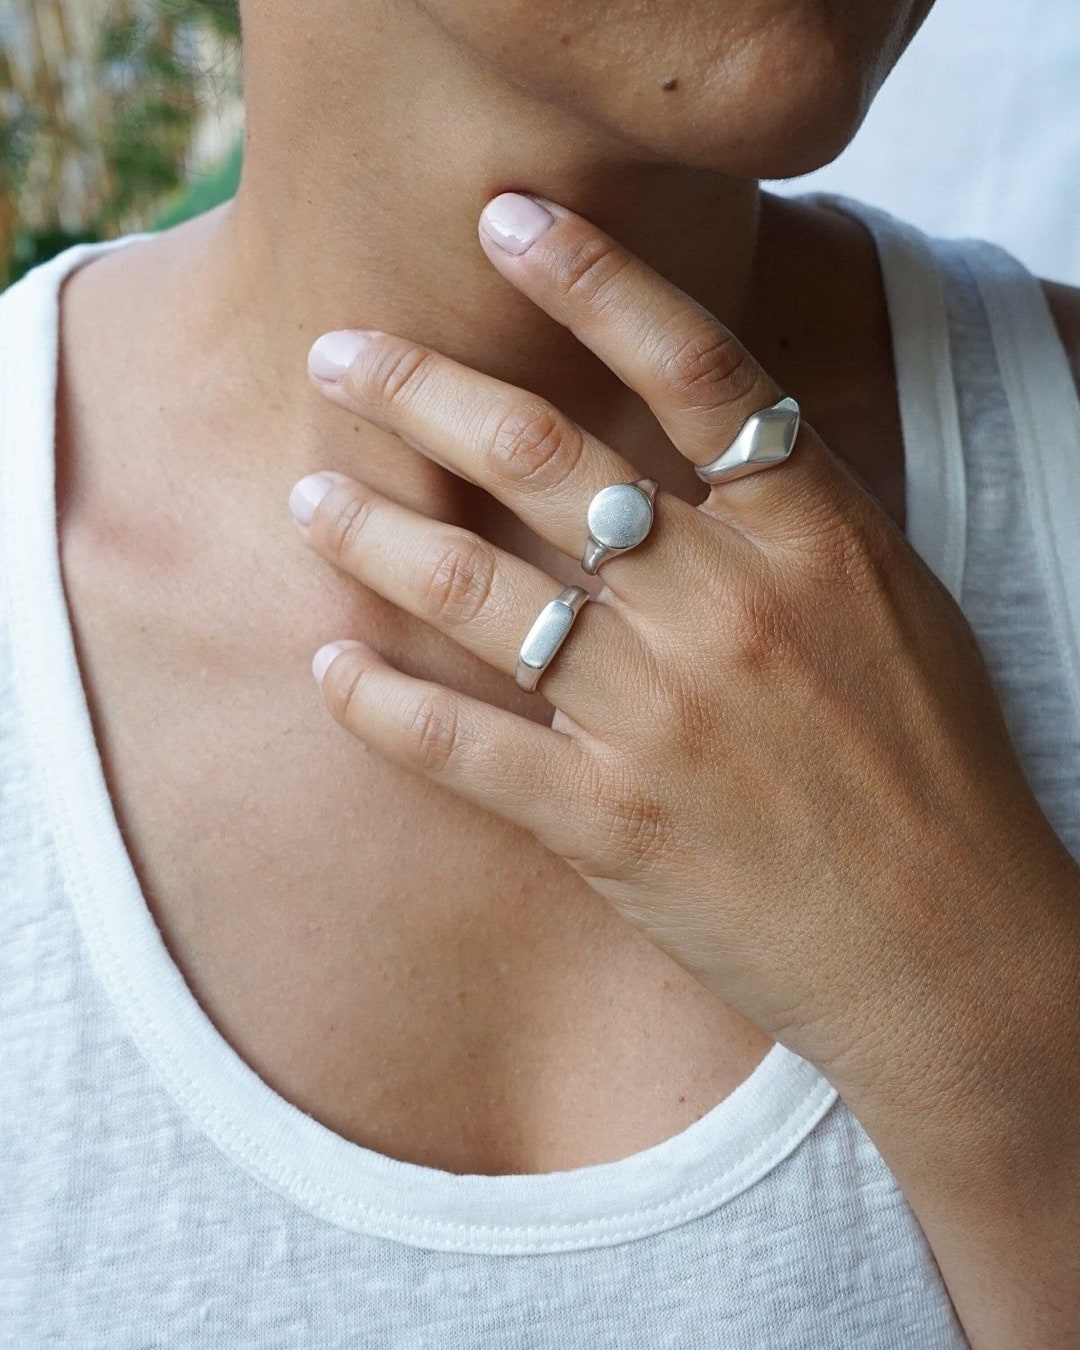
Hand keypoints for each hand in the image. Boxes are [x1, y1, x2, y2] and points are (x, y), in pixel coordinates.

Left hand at [290, 192, 1076, 1098]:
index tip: (505, 222)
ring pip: (475, 587)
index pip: (691, 366)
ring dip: (372, 532)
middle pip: (542, 455)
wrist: (951, 946)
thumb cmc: (936, 769)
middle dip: (419, 389)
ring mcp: (662, 717)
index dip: (592, 280)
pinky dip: (380, 705)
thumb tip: (691, 443)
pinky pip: (462, 746)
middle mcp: (727, 606)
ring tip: (308, 498)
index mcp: (814, 539)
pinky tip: (329, 669)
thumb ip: (796, 516)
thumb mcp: (896, 606)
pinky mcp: (611, 823)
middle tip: (339, 356)